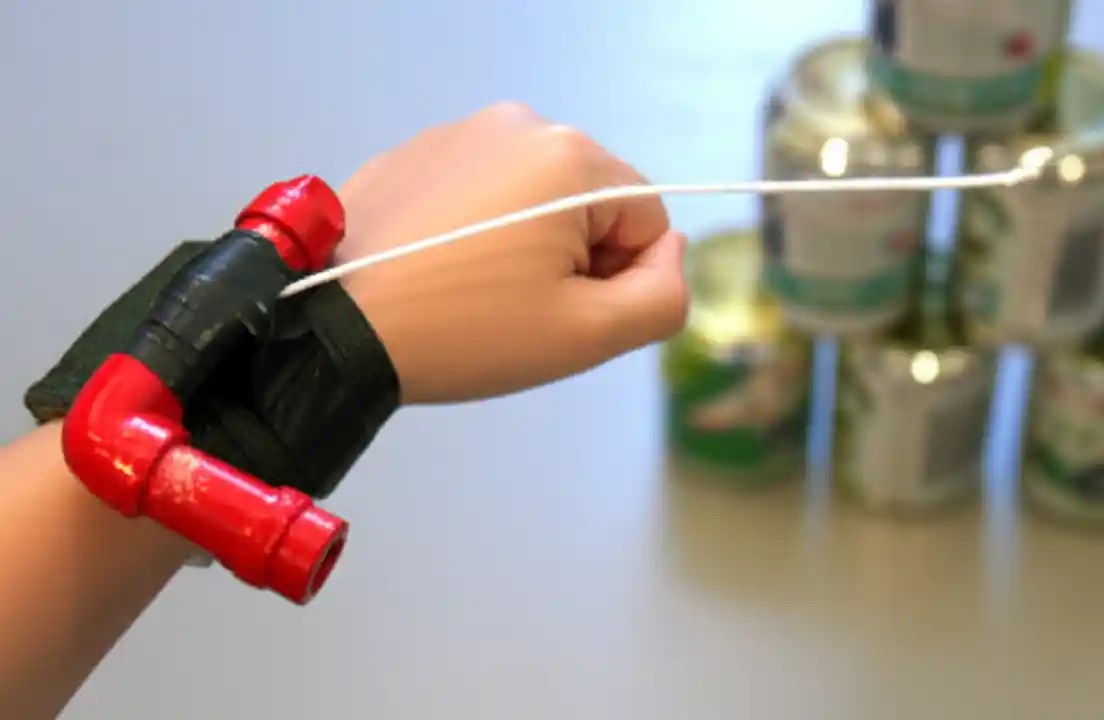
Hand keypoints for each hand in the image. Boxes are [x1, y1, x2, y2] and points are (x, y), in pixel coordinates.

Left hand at [335, 102, 687, 403]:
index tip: (565, 316)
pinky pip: (482, 191)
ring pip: (537, 197)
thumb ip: (664, 295)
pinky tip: (442, 272)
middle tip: (519, 311)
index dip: (622, 281)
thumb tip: (670, 252)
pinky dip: (479, 231)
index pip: (648, 220)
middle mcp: (519, 124)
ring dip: (528, 245)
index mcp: (571, 157)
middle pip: (592, 202)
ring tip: (475, 293)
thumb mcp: (589, 336)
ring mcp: (459, 132)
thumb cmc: (465, 333)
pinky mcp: (414, 152)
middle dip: (575, 259)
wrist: (331, 325)